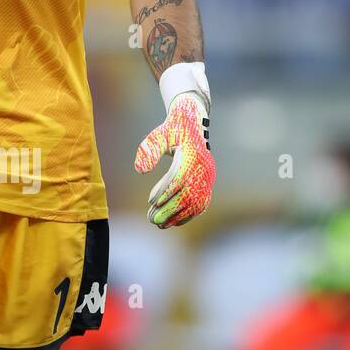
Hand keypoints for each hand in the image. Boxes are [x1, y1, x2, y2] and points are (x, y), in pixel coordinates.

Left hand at [134, 93, 214, 228]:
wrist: (192, 124)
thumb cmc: (172, 130)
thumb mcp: (158, 135)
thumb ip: (149, 151)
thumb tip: (140, 170)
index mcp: (192, 153)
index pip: (179, 177)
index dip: (166, 191)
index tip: (151, 202)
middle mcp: (204, 167)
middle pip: (188, 193)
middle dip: (170, 209)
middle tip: (152, 220)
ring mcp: (208, 176)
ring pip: (196, 202)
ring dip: (178, 216)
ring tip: (159, 224)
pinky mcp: (208, 183)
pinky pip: (201, 203)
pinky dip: (188, 215)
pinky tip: (173, 222)